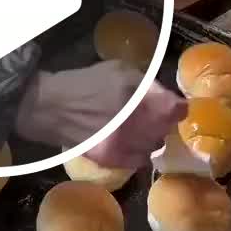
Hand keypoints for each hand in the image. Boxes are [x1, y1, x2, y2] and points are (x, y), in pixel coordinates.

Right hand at [16, 63, 185, 171]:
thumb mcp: (120, 70)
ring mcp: (127, 146)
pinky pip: (139, 160)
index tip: (170, 103)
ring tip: (137, 128)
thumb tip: (163, 95)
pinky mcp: (114, 160)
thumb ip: (146, 84)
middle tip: (151, 114)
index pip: (179, 110)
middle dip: (162, 120)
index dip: (176, 105)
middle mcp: (139, 126)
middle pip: (167, 129)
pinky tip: (127, 142)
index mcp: (143, 100)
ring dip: (150, 137)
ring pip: (154, 146)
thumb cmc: (86, 83)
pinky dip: (137, 151)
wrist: (51, 107)